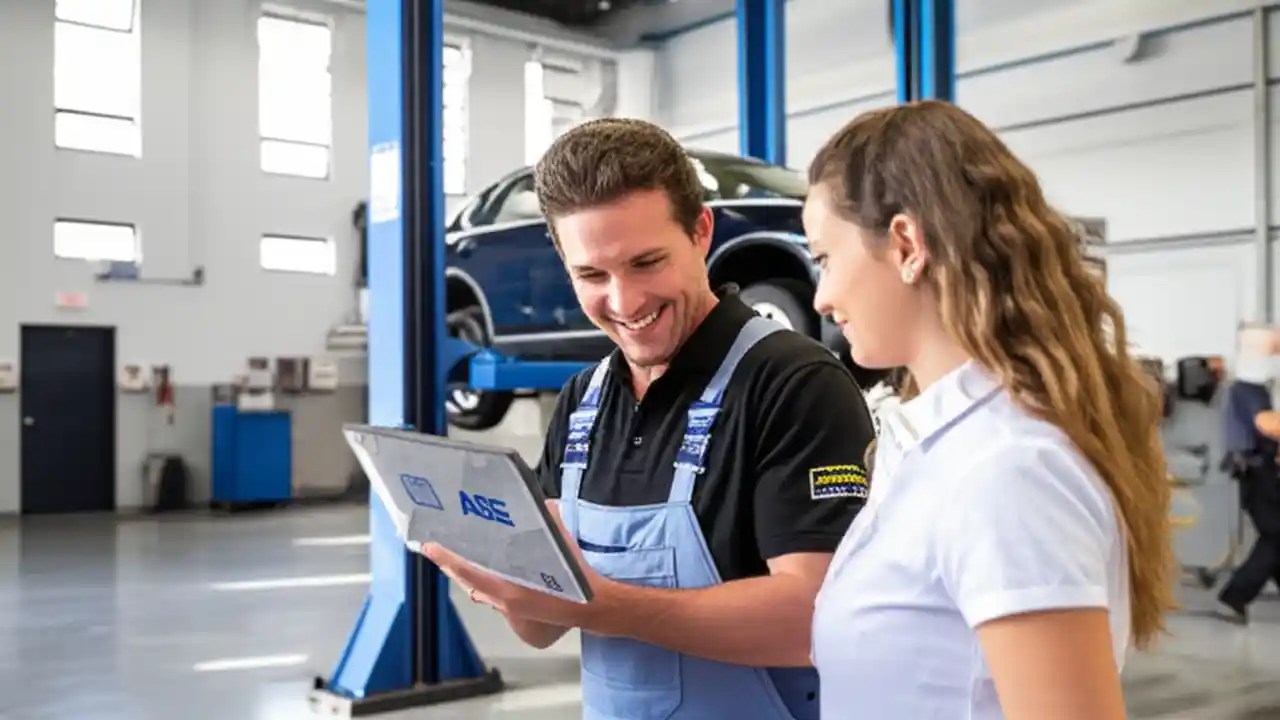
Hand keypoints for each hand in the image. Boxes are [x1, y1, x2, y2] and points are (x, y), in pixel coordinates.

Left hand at [420, 500, 620, 633]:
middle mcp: (504, 600)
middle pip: (466, 581)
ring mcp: (508, 608)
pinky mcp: (515, 611)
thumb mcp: (562, 544)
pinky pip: (488, 594)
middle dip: (448, 564)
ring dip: (461, 573)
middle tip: (432, 546)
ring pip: (475, 589)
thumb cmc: (577, 578)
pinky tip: (476, 570)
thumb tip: (539, 502)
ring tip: (448, 556)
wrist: (593, 606)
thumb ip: (548, 521)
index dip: (447, 558)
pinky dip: (478, 581)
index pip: (468, 571)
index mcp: (509, 589)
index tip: (429, 546)